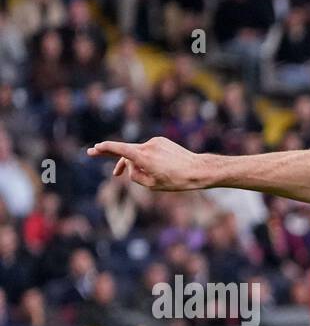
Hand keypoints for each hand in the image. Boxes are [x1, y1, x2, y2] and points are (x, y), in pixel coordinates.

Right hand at [87, 137, 206, 190]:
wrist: (198, 169)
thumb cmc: (177, 180)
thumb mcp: (152, 185)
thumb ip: (135, 176)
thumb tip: (130, 166)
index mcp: (144, 157)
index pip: (119, 149)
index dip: (105, 149)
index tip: (95, 148)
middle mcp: (147, 146)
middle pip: (126, 151)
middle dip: (113, 157)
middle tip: (96, 155)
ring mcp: (155, 142)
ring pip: (138, 152)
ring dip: (135, 162)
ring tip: (142, 175)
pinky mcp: (161, 140)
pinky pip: (149, 150)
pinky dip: (147, 158)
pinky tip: (158, 168)